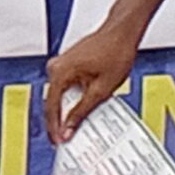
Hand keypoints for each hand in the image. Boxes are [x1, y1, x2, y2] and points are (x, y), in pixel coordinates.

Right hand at [43, 25, 139, 145]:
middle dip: (61, 121)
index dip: (56, 128)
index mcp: (60, 72)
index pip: (52, 107)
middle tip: (68, 138)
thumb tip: (68, 128)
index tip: (60, 142)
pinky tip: (84, 109)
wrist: (123, 32)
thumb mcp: (101, 90)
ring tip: (79, 126)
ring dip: (68, 110)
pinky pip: (67, 87)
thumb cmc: (115, 51)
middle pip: (54, 102)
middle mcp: (56, 66)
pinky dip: (74, 99)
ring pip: (60, 96)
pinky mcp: (68, 65)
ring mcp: (61, 64)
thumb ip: (82, 111)